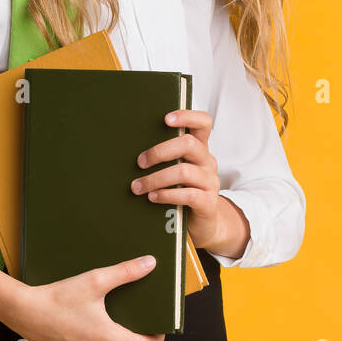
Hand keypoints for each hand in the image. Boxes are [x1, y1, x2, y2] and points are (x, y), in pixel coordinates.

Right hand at [6, 256, 164, 340]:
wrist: (25, 312)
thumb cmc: (58, 299)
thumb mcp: (95, 281)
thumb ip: (126, 272)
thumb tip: (149, 263)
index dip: (158, 335)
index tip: (156, 322)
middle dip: (130, 328)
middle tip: (126, 309)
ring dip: (111, 335)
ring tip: (103, 314)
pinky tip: (87, 324)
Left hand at [133, 109, 220, 249]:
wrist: (203, 224)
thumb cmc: (183, 191)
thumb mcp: (177, 170)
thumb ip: (166, 158)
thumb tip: (131, 150)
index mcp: (200, 149)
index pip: (204, 123)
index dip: (187, 117)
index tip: (166, 119)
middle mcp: (208, 162)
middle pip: (189, 144)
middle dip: (160, 151)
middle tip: (140, 162)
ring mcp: (210, 182)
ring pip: (184, 171)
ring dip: (156, 178)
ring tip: (138, 186)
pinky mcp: (208, 203)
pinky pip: (188, 195)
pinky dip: (166, 195)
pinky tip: (152, 197)